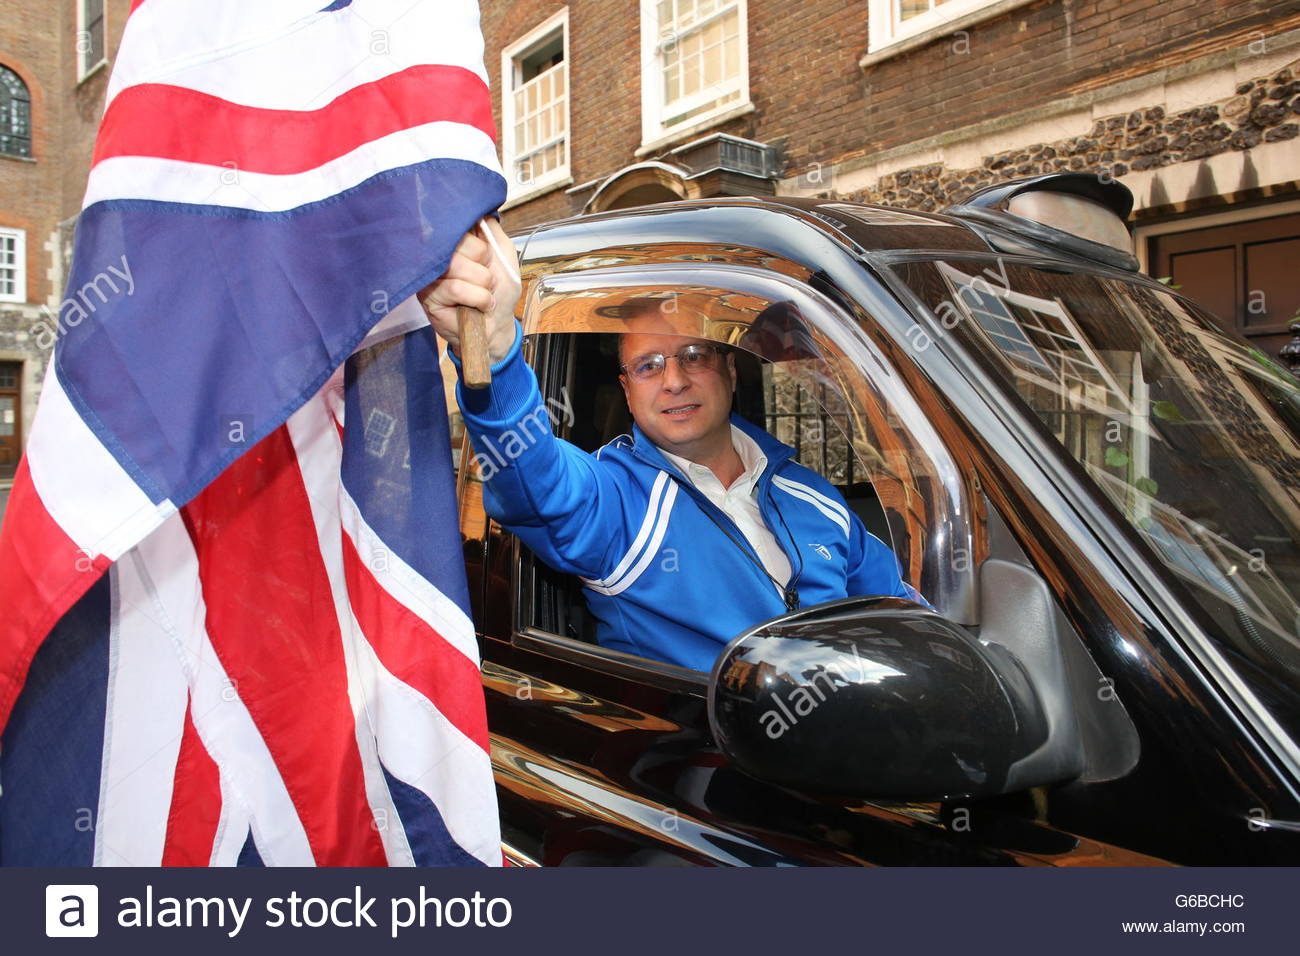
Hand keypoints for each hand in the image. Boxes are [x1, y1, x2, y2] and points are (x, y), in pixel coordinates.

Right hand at [420, 218, 521, 363]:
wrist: (498, 326)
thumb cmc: (500, 292)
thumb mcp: (504, 253)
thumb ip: (492, 229)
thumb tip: (478, 208)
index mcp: (454, 242)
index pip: (459, 226)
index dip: (480, 247)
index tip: (486, 260)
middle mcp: (439, 255)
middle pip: (458, 244)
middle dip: (482, 267)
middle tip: (485, 280)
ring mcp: (430, 275)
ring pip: (457, 266)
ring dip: (482, 284)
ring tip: (482, 293)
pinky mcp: (427, 296)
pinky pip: (455, 288)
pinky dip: (478, 298)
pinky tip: (478, 306)